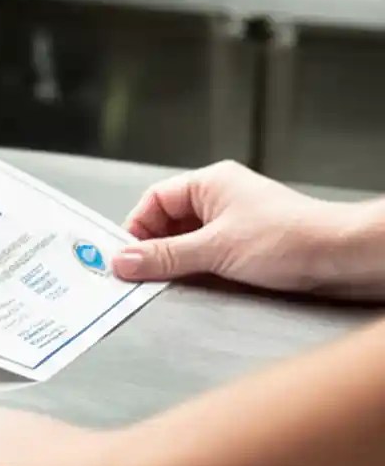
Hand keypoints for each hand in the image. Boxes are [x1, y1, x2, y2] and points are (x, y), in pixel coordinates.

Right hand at [114, 160, 359, 292]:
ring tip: (170, 279)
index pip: (154, 201)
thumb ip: (164, 257)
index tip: (125, 256)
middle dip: (154, 247)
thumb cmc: (290, 238)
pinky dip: (195, 268)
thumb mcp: (214, 250)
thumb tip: (124, 261)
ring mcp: (233, 221)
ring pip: (186, 240)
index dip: (136, 228)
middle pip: (167, 222)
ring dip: (176, 260)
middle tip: (140, 273)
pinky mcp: (245, 244)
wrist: (341, 256)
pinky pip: (206, 254)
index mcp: (209, 183)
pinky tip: (195, 282)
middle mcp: (220, 198)